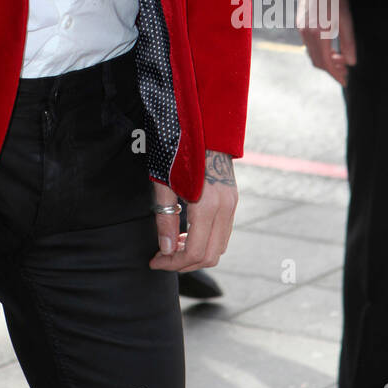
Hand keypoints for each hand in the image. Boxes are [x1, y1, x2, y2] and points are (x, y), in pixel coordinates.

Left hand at [149, 150, 237, 271]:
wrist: (202, 124)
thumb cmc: (176, 150)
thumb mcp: (163, 184)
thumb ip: (166, 218)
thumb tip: (167, 250)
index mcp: (207, 205)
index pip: (195, 252)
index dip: (173, 263)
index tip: (154, 261)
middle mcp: (226, 207)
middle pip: (210, 256)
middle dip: (184, 264)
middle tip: (162, 259)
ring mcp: (232, 204)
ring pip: (219, 247)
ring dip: (196, 254)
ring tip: (173, 247)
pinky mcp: (233, 200)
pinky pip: (223, 233)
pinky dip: (206, 242)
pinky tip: (187, 234)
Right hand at [296, 0, 354, 86]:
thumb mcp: (346, 20)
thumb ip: (348, 43)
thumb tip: (351, 63)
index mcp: (318, 34)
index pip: (326, 62)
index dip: (336, 74)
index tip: (345, 81)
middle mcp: (306, 34)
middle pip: (317, 61)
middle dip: (331, 69)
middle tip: (345, 71)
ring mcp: (301, 29)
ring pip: (311, 54)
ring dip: (325, 60)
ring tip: (339, 59)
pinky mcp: (300, 24)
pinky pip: (308, 45)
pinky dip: (319, 51)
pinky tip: (329, 48)